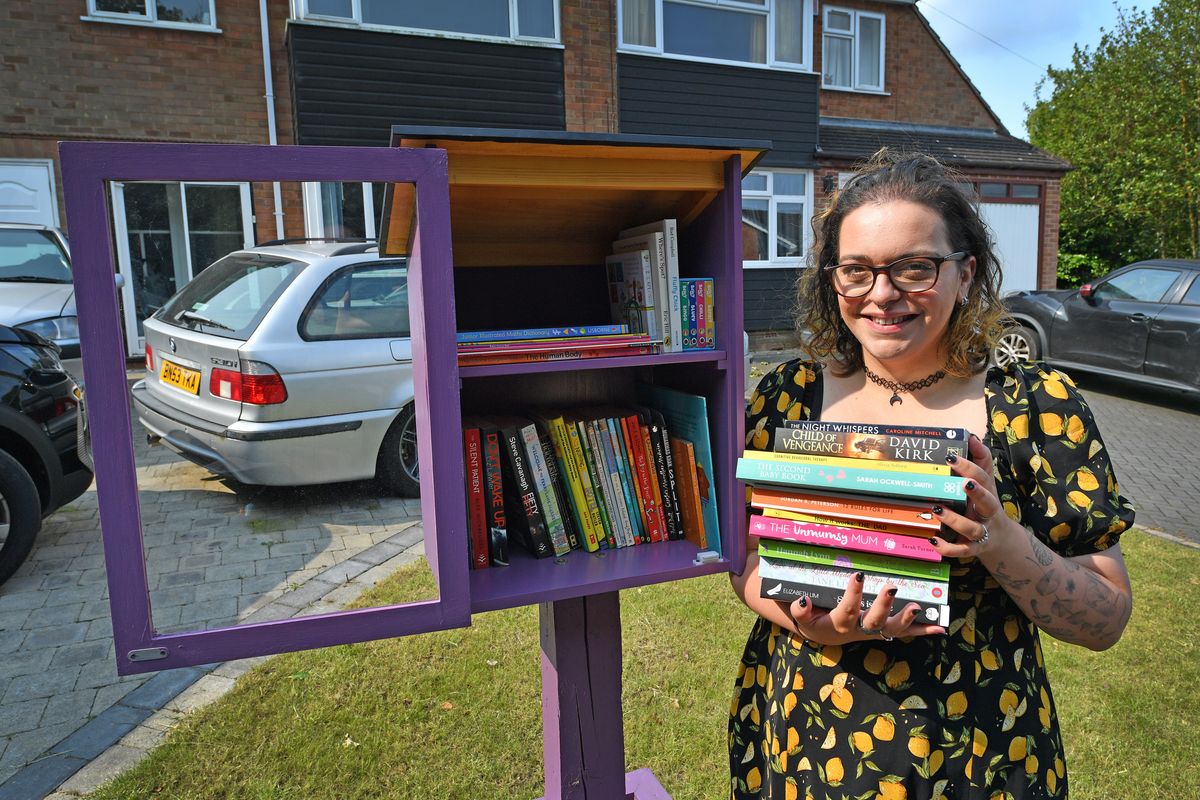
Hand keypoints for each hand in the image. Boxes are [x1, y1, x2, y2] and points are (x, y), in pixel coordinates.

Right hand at [785, 571, 945, 644]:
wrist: (820, 631)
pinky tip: (940, 628)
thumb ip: (799, 611)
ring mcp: (873, 631)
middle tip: (891, 587)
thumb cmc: (811, 618)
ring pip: (892, 629)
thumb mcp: (800, 617)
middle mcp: (858, 631)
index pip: (847, 610)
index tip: (858, 574)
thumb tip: (803, 600)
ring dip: (907, 620)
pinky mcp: (883, 630)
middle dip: (883, 606)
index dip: (853, 595)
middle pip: (873, 622)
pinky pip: (904, 632)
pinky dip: (922, 630)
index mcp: (838, 625)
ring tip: (917, 607)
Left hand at [930, 433, 1015, 558]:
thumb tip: (971, 436)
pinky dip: (948, 547)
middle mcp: (987, 512)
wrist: (1002, 540)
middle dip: (977, 493)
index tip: (951, 457)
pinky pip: (962, 550)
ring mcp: (982, 532)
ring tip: (937, 509)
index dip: (969, 467)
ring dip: (955, 520)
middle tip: (963, 482)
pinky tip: (932, 540)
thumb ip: (980, 459)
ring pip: (972, 528)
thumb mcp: (986, 482)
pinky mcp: (973, 548)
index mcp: (988, 492)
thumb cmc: (986, 504)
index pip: (982, 477)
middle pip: (987, 502)